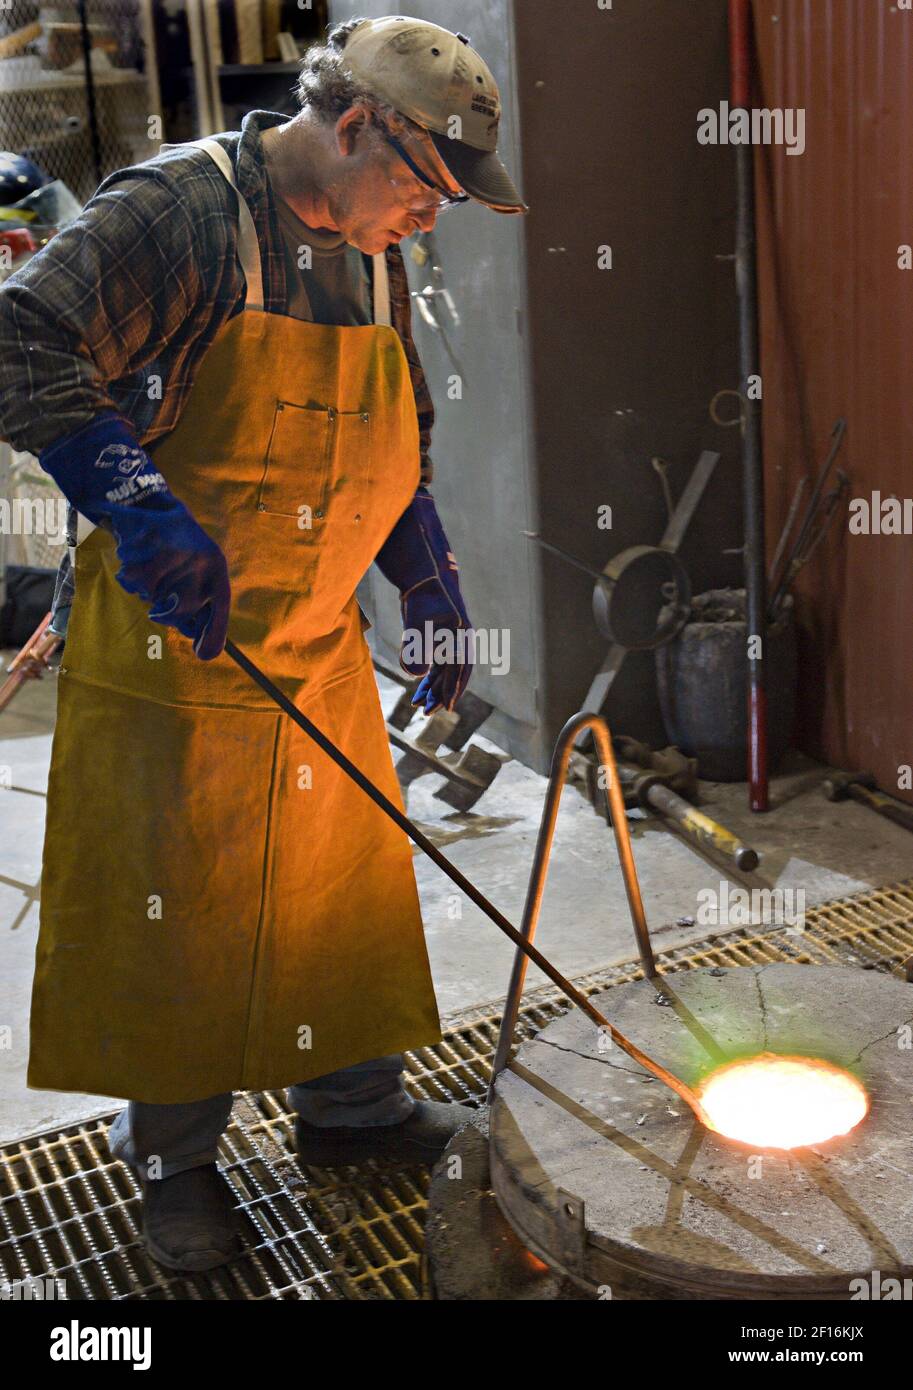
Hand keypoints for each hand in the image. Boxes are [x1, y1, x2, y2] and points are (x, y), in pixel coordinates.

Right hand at [39, 412, 230, 659]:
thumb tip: (200, 642)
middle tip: (162, 598)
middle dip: (168, 613)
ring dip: (146, 591)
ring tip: (151, 566)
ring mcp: (169, 555)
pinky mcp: (142, 549)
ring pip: (152, 598)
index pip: (221, 603)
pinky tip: (136, 557)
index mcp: (215, 562)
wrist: (143, 499)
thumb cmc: (173, 541)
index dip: (214, 632)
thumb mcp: (195, 565)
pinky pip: (132, 584)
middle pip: (180, 611)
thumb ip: (198, 600)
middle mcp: (197, 558)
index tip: (205, 656)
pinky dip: (130, 578)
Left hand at [400, 591, 471, 714]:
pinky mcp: (440, 641)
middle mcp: (460, 643)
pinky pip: (437, 664)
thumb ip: (417, 649)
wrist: (422, 579)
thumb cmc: (422, 600)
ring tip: (418, 705)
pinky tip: (417, 688)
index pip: (459, 670)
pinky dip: (427, 677)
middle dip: (440, 695)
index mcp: (461, 639)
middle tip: (426, 713)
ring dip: (433, 688)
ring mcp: (451, 643)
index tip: (448, 708)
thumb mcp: (418, 624)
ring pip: (444, 672)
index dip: (454, 690)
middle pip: (453, 675)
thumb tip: (416, 676)